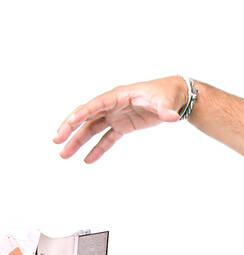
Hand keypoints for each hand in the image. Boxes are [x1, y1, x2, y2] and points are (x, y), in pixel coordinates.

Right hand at [52, 76, 187, 162]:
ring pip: (92, 129)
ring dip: (78, 141)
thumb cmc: (168, 94)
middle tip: (57, 141)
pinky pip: (107, 138)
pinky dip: (97, 149)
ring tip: (64, 154)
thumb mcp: (166, 101)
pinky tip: (87, 160)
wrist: (175, 97)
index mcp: (118, 96)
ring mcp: (116, 116)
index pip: (95, 105)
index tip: (69, 122)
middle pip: (86, 117)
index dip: (82, 113)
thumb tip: (172, 116)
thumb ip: (166, 109)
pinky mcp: (122, 126)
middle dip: (70, 128)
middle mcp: (112, 105)